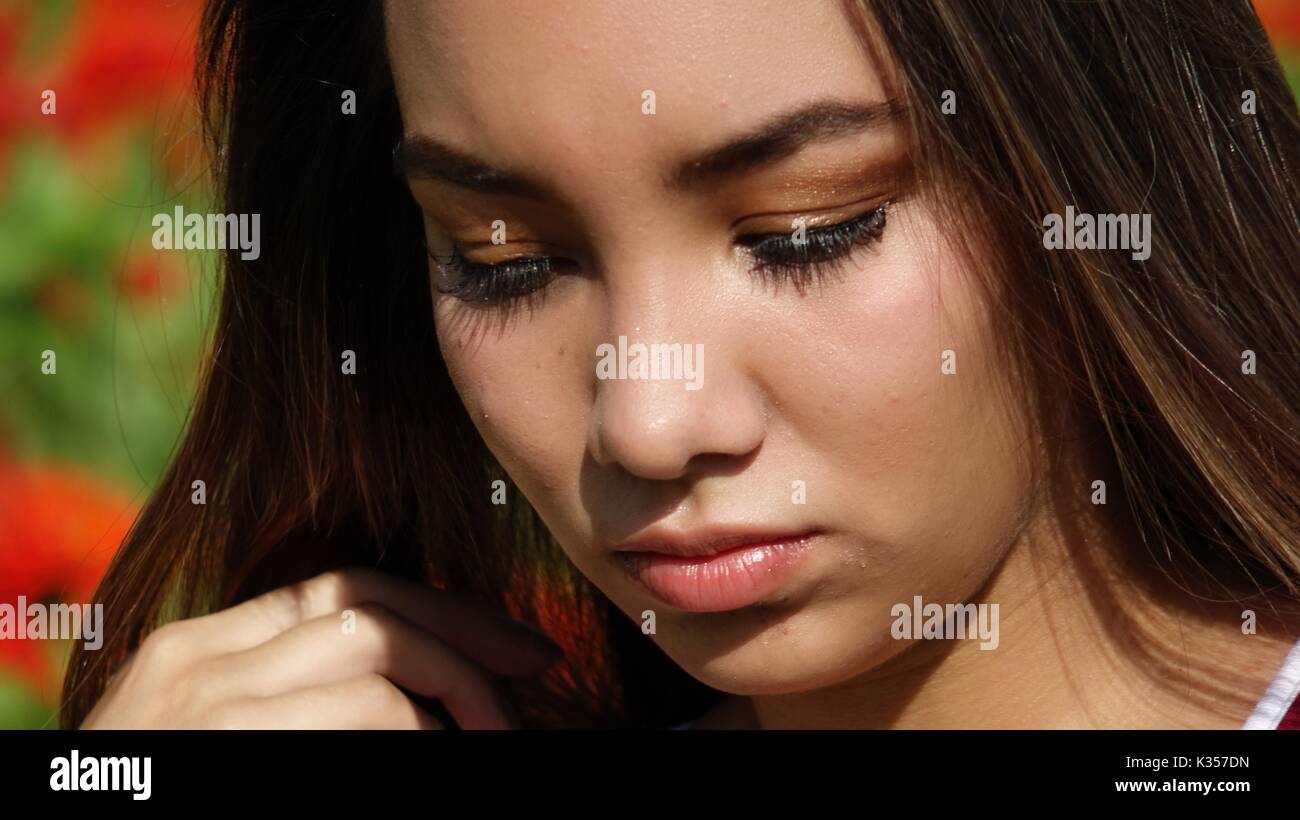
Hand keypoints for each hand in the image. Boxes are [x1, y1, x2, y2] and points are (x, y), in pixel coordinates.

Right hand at [80, 567, 562, 728]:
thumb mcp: (227, 736)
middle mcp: (199, 659)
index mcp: (200, 651)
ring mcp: (209, 700)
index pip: (341, 591)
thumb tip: (425, 698)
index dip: (440, 610)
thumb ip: (305, 699)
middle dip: (470, 631)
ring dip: (459, 691)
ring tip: (492, 737)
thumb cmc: (178, 795)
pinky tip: (439, 754)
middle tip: (539, 663)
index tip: (510, 643)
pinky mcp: (232, 738)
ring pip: (379, 653)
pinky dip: (422, 735)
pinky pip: (371, 715)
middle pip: (370, 604)